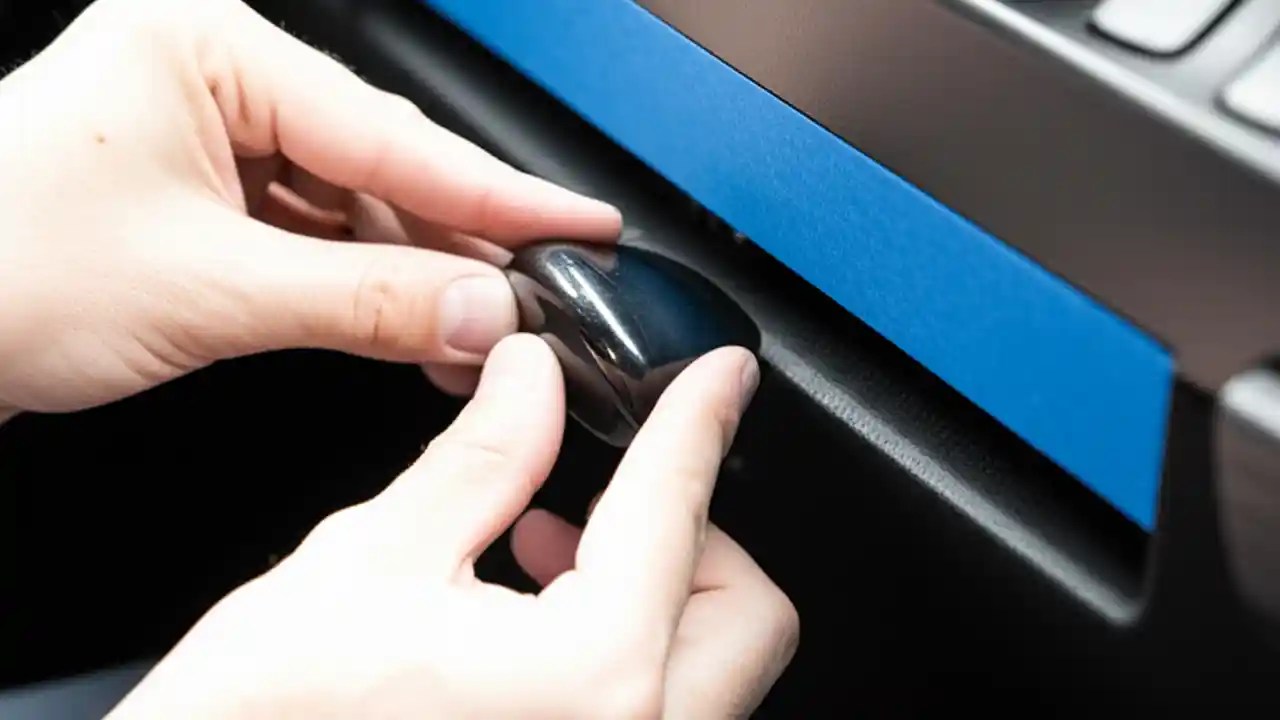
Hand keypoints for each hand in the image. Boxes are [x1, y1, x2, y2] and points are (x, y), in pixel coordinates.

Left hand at [0, 0, 619, 423]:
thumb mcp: (211, 287)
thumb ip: (367, 300)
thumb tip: (482, 308)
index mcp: (204, 44)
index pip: (389, 133)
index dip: (498, 192)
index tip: (577, 221)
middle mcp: (211, 73)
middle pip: (379, 165)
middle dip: (459, 241)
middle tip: (539, 292)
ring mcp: (208, 132)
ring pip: (352, 206)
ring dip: (415, 273)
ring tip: (477, 329)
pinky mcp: (206, 190)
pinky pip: (313, 232)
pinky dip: (364, 285)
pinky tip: (413, 323)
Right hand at [106, 335, 798, 718]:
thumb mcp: (373, 560)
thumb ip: (482, 459)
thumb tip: (531, 378)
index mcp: (591, 672)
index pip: (677, 507)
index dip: (699, 421)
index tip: (721, 380)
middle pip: (747, 610)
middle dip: (693, 533)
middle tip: (612, 488)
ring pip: (718, 666)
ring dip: (661, 590)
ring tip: (550, 546)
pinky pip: (664, 705)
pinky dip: (631, 646)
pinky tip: (540, 614)